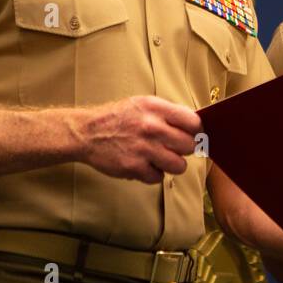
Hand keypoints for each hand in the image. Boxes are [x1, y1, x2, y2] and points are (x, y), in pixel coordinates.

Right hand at [78, 95, 200, 182]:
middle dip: (184, 149)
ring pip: (179, 166)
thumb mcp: (143, 104)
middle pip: (190, 146)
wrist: (87, 133)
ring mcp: (143, 148)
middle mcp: (151, 127)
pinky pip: (158, 178)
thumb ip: (168, 113)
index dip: (196, 131)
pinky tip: (144, 165)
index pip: (193, 122)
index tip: (191, 134)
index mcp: (155, 108)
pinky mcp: (134, 167)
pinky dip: (153, 174)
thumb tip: (196, 125)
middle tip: (172, 148)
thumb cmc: (119, 118)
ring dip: (172, 164)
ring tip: (160, 158)